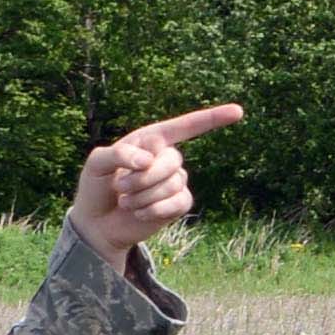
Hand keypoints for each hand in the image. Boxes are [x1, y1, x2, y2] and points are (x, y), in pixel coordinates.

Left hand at [70, 104, 242, 257]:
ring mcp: (175, 182)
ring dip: (143, 195)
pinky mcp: (178, 204)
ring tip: (125, 201)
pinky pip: (177, 202)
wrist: (97, 223)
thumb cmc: (96, 187)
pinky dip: (154, 209)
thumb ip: (119, 154)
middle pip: (172, 160)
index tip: (239, 112)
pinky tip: (139, 212)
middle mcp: (166, 159)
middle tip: (119, 187)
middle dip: (143, 177)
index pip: (185, 126)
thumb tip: (150, 159)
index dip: (212, 118)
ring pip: (172, 183)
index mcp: (150, 141)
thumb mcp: (97, 163)